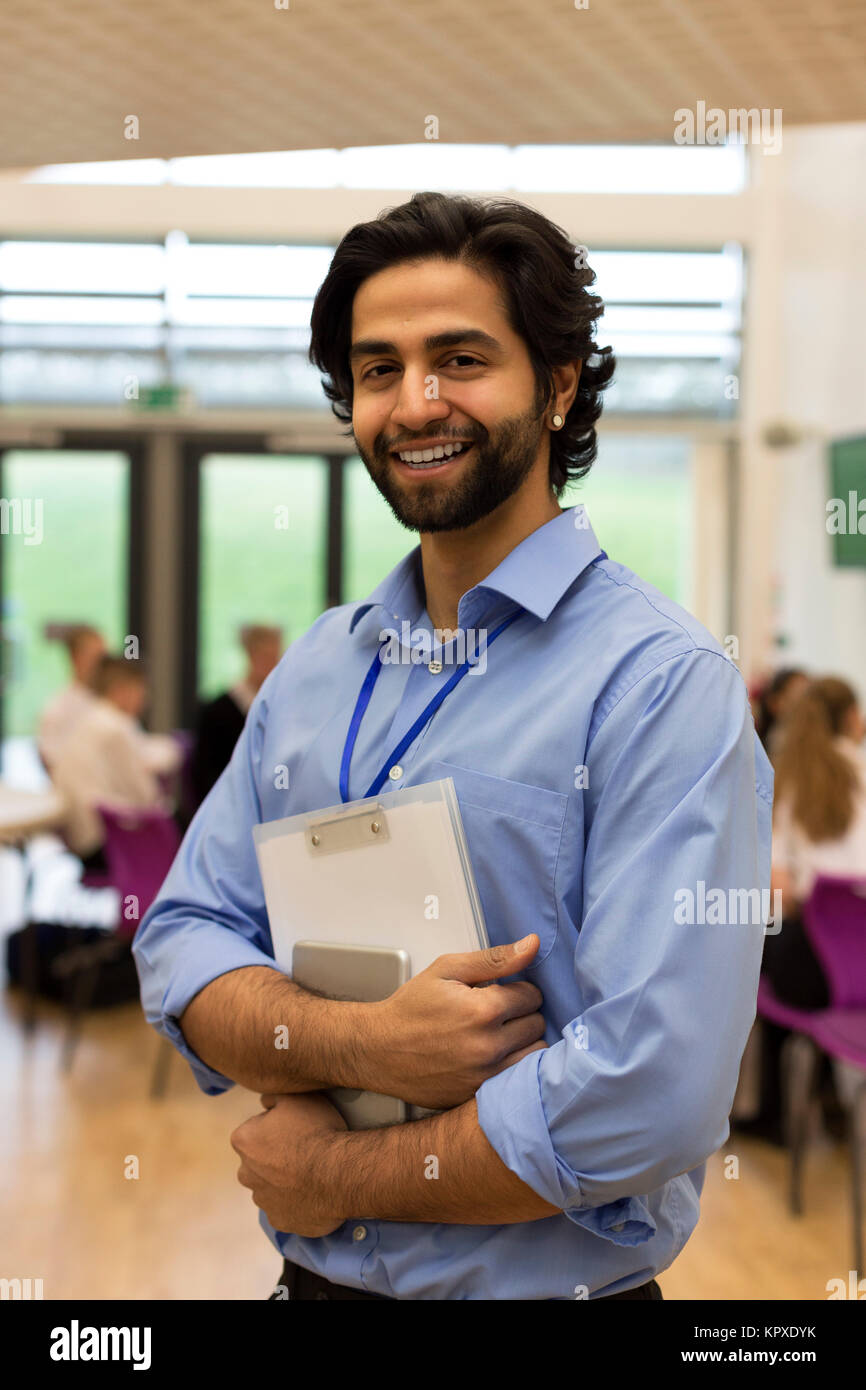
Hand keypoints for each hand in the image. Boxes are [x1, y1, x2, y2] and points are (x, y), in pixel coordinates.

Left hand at [231, 1091, 347, 1236]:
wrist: (339, 1173)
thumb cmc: (317, 1131)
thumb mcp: (295, 1097)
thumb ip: (272, 1097)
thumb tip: (264, 1103)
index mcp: (243, 1141)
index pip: (255, 1130)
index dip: (276, 1128)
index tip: (296, 1129)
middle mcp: (246, 1173)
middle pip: (259, 1162)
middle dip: (275, 1158)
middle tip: (305, 1151)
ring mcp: (263, 1202)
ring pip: (271, 1188)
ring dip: (285, 1182)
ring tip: (313, 1174)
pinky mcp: (281, 1222)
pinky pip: (287, 1210)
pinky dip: (298, 1203)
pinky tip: (315, 1193)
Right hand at [360, 935, 546, 1108]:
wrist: (377, 1049)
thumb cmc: (411, 1007)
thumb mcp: (447, 970)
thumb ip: (495, 958)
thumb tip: (533, 945)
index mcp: (484, 1010)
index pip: (533, 996)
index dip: (517, 990)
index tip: (500, 993)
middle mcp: (489, 1046)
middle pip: (537, 1025)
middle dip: (522, 1015)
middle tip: (496, 1013)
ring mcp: (485, 1076)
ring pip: (534, 1055)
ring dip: (522, 1042)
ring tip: (497, 1035)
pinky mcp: (478, 1096)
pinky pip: (515, 1080)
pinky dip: (510, 1067)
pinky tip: (489, 1057)